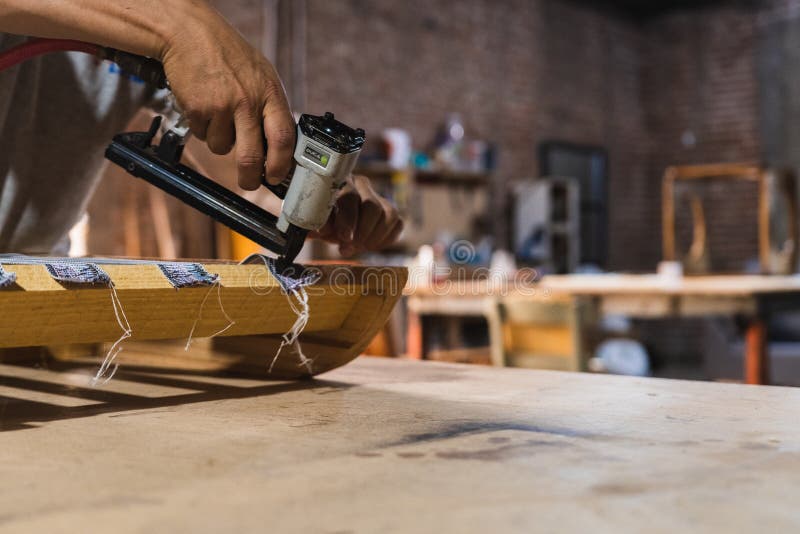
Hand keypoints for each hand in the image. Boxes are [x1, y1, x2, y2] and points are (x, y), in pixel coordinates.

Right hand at [160, 5, 294, 189]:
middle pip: (252, 156)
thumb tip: (279, 147)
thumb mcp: (261, 76)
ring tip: (219, 115)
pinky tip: (203, 104)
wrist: (190, 33)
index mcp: (270, 93)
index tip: (277, 176)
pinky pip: (202, 135)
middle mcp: (249, 101)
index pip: (284, 138)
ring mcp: (222, 106)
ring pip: (223, 148)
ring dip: (220, 142)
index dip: (281, 164)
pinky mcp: (198, 109)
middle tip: (249, 183)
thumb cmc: (228, 55)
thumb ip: (271, 108)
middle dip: (250, 178)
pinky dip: (202, 128)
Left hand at [314, 175, 402, 256]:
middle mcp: (362, 185)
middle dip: (362, 231)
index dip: (348, 219)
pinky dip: (385, 239)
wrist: (333, 224)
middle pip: (372, 206)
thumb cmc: (323, 221)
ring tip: (359, 247)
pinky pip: (397, 224)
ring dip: (375, 237)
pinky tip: (370, 246)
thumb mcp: (315, 221)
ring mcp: (379, 197)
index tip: (345, 237)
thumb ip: (317, 224)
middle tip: (350, 247)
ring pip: (389, 214)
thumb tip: (322, 229)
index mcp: (341, 182)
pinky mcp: (390, 211)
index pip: (350, 197)